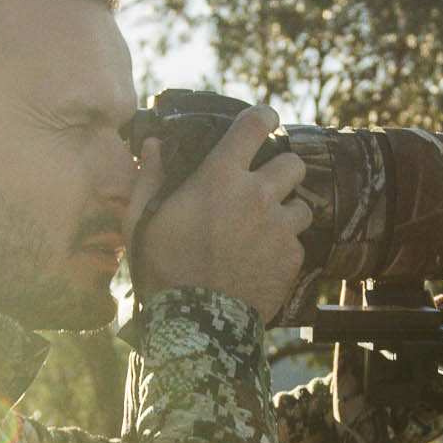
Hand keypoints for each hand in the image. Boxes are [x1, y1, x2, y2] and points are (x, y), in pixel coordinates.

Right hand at [127, 106, 312, 322]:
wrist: (195, 324)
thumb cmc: (162, 270)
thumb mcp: (140, 221)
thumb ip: (149, 177)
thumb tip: (154, 144)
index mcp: (219, 177)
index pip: (254, 126)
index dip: (264, 117)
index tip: (266, 120)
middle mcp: (256, 195)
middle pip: (294, 163)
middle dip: (283, 171)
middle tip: (267, 185)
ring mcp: (279, 227)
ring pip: (302, 206)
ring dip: (286, 213)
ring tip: (264, 230)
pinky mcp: (291, 258)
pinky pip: (297, 243)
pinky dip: (284, 249)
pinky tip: (262, 261)